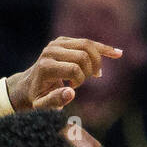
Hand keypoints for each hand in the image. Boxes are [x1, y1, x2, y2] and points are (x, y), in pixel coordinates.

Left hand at [5, 37, 122, 111]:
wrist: (28, 84)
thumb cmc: (38, 98)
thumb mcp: (42, 106)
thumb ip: (55, 101)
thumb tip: (71, 92)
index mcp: (46, 66)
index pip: (75, 69)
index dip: (80, 81)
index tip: (73, 88)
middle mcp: (51, 50)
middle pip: (83, 55)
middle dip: (89, 71)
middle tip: (84, 81)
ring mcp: (57, 43)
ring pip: (88, 46)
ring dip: (97, 61)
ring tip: (95, 74)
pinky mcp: (63, 40)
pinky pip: (88, 42)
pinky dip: (103, 48)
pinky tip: (118, 53)